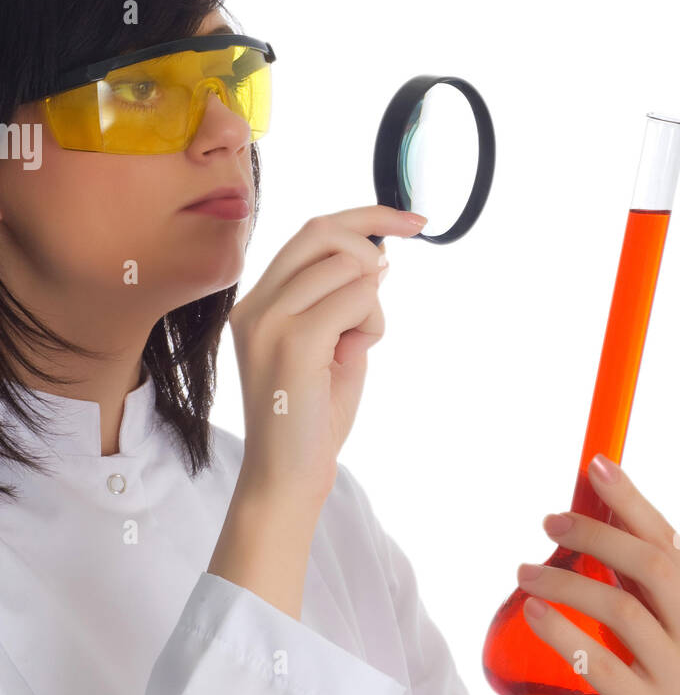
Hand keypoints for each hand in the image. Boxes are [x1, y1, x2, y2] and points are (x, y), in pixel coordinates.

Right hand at [228, 204, 425, 503]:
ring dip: (371, 303)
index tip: (410, 222)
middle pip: (324, 231)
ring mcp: (269, 320)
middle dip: (373, 235)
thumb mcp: (331, 344)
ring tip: (354, 345)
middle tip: (395, 270)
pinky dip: (370, 322)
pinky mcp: (293, 340)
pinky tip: (353, 354)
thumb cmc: (313, 417)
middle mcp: (254, 304)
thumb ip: (343, 299)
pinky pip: (357, 298)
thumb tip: (376, 255)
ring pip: (349, 266)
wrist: (288, 476)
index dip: (365, 217)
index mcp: (258, 302)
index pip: (311, 232)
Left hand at [516, 455, 679, 694]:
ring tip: (524, 572)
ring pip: (621, 609)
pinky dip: (561, 630)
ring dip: (565, 581)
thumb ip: (635, 568)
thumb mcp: (654, 613)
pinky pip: (600, 663)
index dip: (633, 501)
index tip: (595, 467)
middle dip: (596, 534)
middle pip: (652, 567)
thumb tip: (588, 499)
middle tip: (549, 523)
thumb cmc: (645, 663)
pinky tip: (532, 610)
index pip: (672, 541)